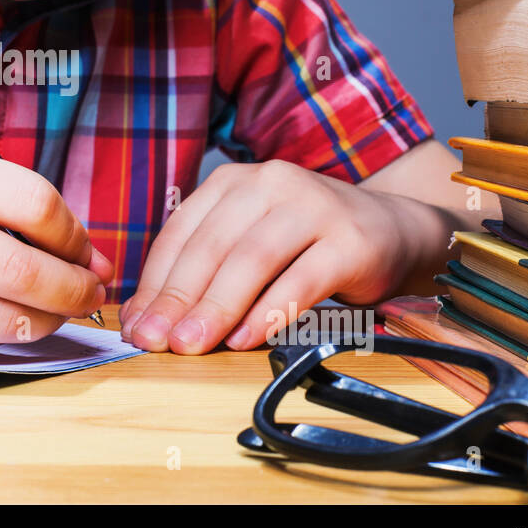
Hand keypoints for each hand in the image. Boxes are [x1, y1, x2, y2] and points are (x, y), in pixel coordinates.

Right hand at [0, 148, 113, 359]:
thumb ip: (8, 209)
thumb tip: (94, 260)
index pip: (31, 201)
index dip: (73, 232)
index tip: (84, 249)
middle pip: (24, 269)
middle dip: (74, 287)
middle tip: (91, 291)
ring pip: (8, 318)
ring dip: (51, 319)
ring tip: (61, 309)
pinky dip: (11, 336)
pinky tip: (14, 321)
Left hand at [118, 159, 421, 353]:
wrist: (392, 230)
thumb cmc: (307, 243)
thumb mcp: (249, 243)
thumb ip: (204, 271)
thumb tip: (147, 317)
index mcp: (234, 182)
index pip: (181, 233)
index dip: (154, 282)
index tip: (135, 326)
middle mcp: (270, 184)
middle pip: (212, 246)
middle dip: (178, 299)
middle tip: (155, 342)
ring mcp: (313, 207)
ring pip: (252, 260)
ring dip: (217, 307)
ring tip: (192, 344)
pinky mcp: (350, 240)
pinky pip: (300, 279)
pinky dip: (268, 311)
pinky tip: (245, 339)